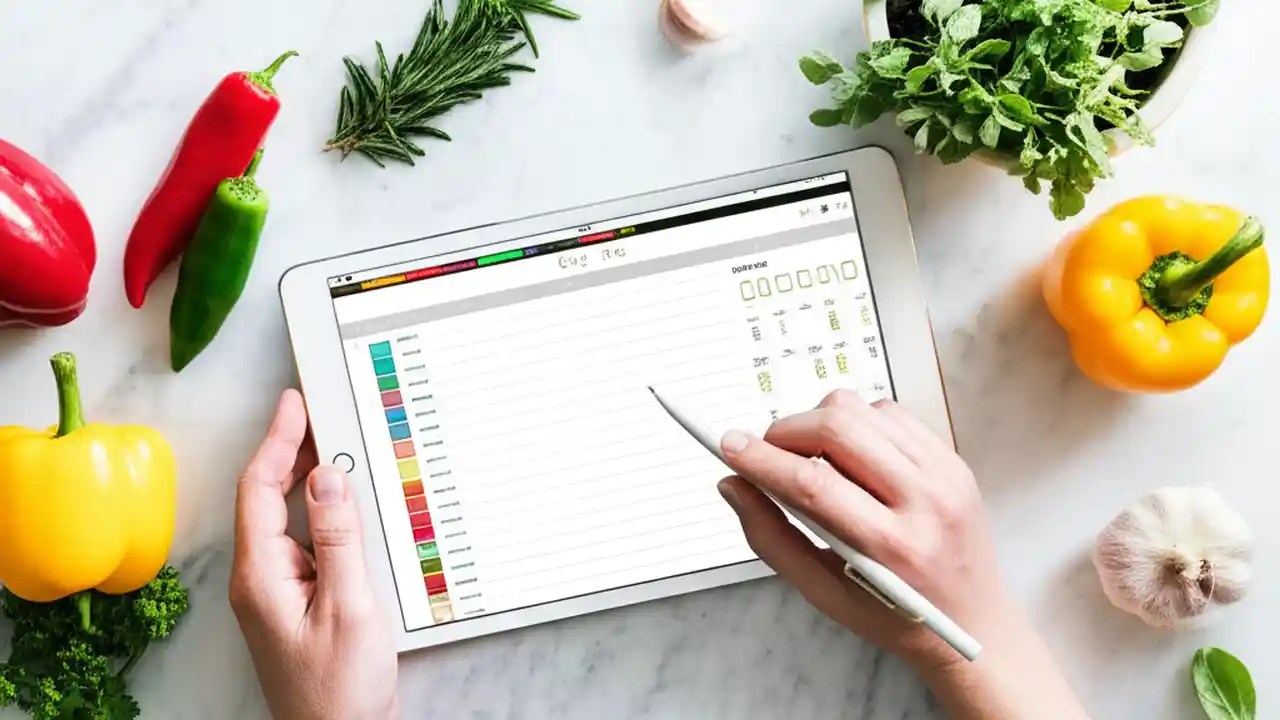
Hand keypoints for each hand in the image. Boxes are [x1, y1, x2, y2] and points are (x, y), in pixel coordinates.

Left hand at [230, 390, 397, 719]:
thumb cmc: (339, 689)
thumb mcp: (348, 606)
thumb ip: (338, 538)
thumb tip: (326, 478)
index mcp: (261, 575)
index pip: (258, 489)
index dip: (276, 441)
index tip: (294, 403)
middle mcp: (262, 579)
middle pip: (267, 498)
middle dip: (290, 452)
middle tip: (319, 413)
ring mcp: (278, 591)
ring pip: (288, 519)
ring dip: (308, 481)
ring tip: (334, 447)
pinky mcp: (300, 602)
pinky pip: (307, 543)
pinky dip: (325, 514)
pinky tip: (347, 507)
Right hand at [716, 390, 1087, 718]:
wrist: (976, 624)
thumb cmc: (896, 617)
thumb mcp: (823, 594)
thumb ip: (771, 538)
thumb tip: (733, 486)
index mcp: (892, 547)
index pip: (813, 484)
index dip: (761, 460)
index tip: (728, 447)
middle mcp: (926, 502)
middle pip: (838, 428)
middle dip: (787, 431)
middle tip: (768, 454)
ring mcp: (946, 473)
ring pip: (863, 409)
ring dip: (821, 424)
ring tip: (812, 460)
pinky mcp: (952, 457)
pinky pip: (890, 412)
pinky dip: (857, 423)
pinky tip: (851, 457)